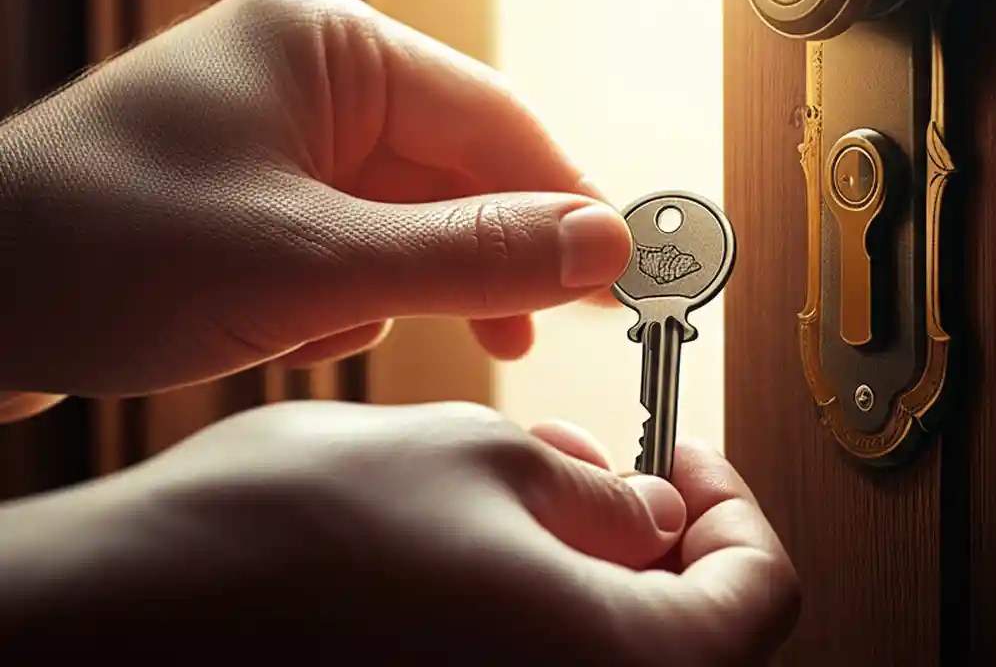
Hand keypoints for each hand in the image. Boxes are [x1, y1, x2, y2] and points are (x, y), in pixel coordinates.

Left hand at [0, 0, 630, 402]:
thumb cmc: (97, 251)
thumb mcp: (313, 265)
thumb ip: (470, 255)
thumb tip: (601, 245)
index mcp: (328, 45)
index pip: (495, 120)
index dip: (568, 203)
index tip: (621, 277)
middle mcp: (310, 76)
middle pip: (456, 171)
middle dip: (482, 259)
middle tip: (524, 332)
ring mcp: (280, 137)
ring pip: (408, 219)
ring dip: (408, 287)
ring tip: (377, 334)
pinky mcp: (257, 196)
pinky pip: (354, 245)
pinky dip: (350, 298)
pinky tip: (301, 330)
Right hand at [0, 402, 799, 663]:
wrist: (129, 614)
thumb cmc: (290, 541)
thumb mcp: (484, 459)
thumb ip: (602, 492)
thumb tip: (647, 511)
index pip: (756, 597)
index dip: (732, 507)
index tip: (686, 458)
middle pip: (687, 633)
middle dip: (659, 534)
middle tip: (610, 464)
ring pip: (602, 648)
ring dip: (591, 564)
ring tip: (528, 483)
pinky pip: (528, 664)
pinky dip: (532, 605)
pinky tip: (478, 537)